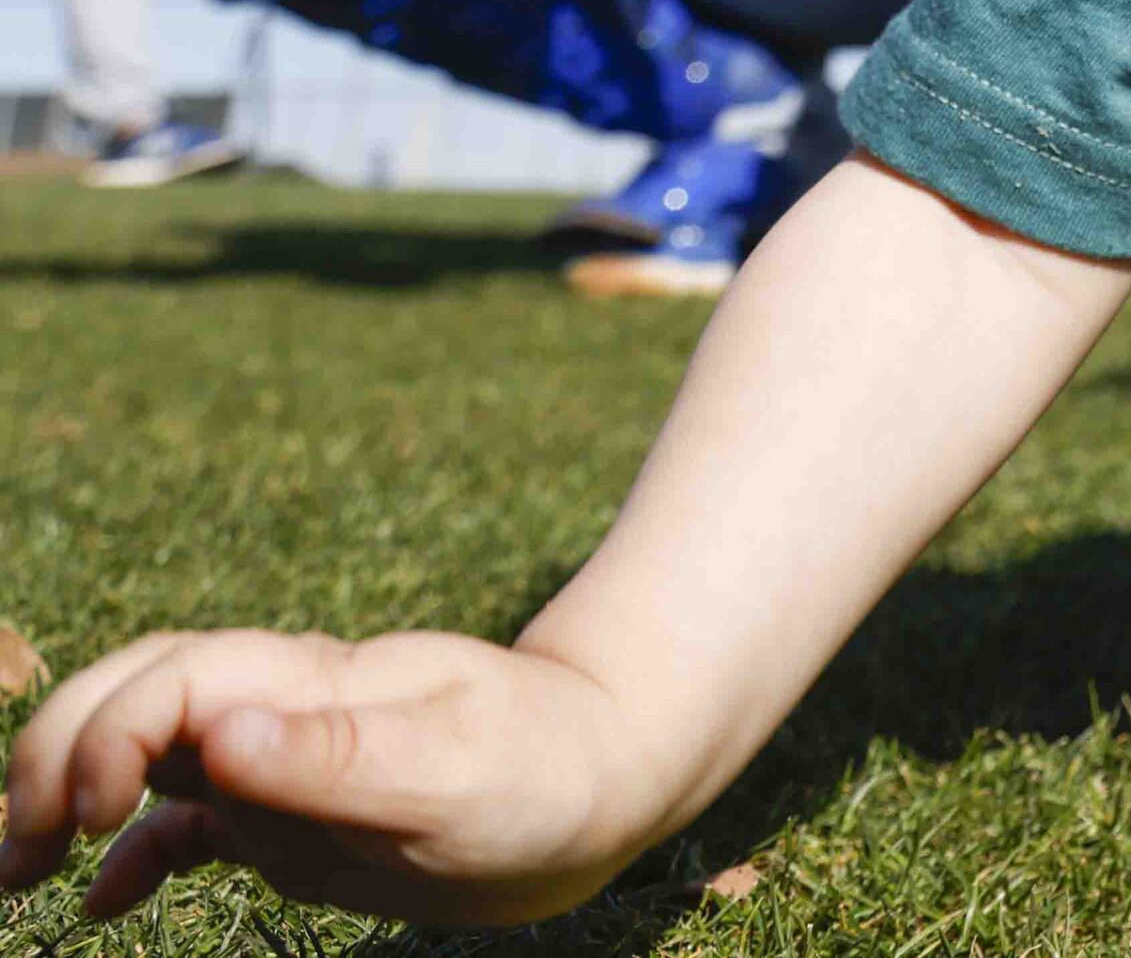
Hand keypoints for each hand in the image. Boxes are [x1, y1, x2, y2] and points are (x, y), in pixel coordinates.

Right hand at [1, 629, 651, 926]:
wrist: (616, 774)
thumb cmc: (549, 766)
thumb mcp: (452, 772)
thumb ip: (337, 755)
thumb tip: (223, 732)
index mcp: (313, 682)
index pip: (172, 682)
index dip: (108, 735)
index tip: (95, 815)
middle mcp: (284, 707)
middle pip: (134, 697)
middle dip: (59, 754)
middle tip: (21, 846)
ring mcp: (286, 758)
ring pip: (148, 755)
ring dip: (72, 798)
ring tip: (14, 873)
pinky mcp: (300, 810)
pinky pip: (194, 821)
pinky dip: (137, 853)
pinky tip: (98, 902)